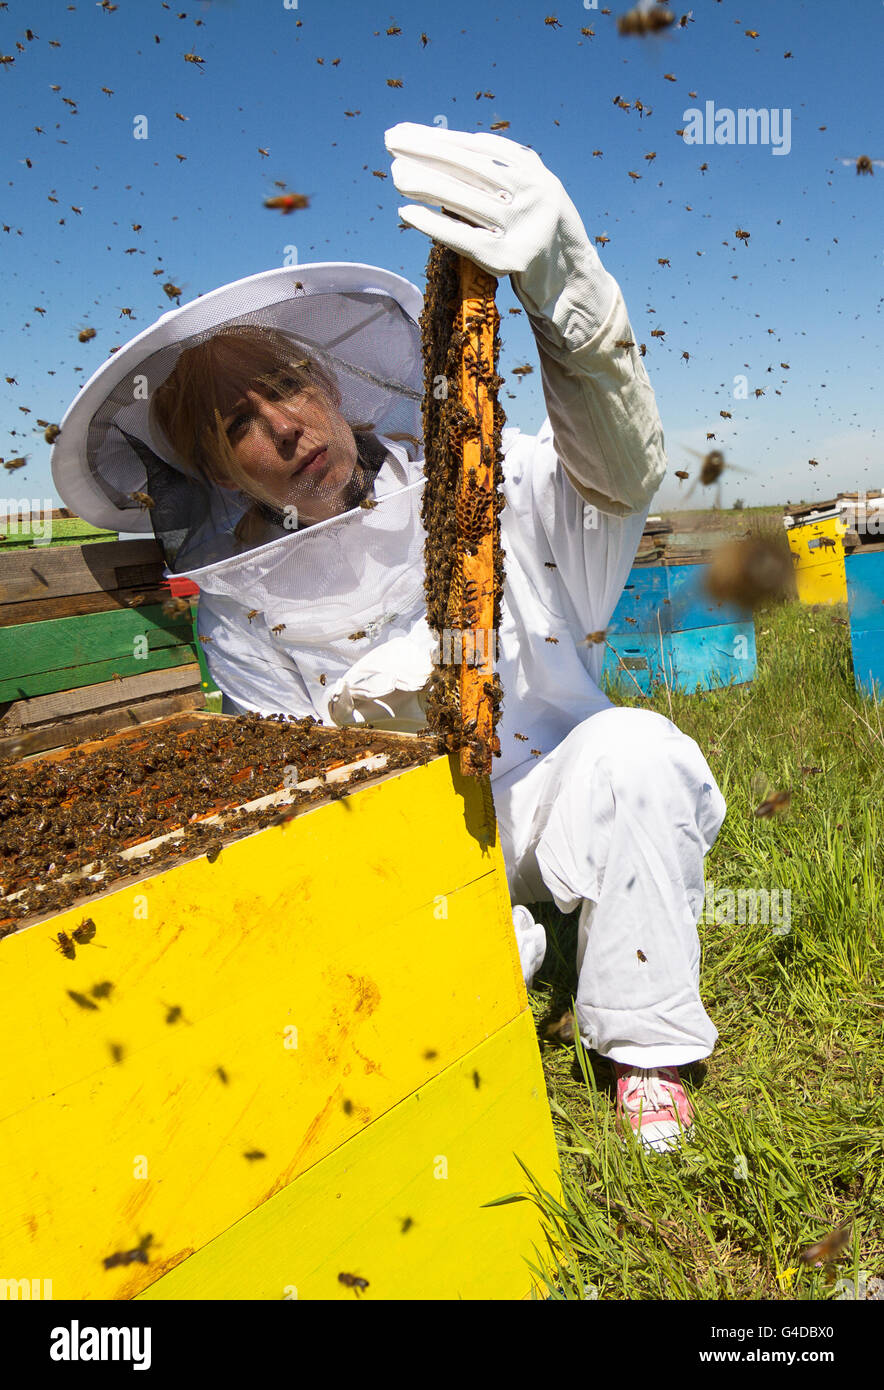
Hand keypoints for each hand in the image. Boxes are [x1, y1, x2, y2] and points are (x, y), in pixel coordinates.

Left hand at [385, 122, 614, 345]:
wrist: (569, 279)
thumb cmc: (538, 230)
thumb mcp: (531, 189)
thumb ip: (501, 166)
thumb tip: (445, 143)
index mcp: (534, 171)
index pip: (478, 148)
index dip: (440, 139)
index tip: (407, 133)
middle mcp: (532, 194)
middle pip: (468, 168)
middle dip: (426, 154)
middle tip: (391, 145)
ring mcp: (521, 227)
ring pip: (463, 199)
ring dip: (425, 184)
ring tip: (395, 175)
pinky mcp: (508, 260)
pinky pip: (463, 238)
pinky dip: (433, 225)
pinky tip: (407, 214)